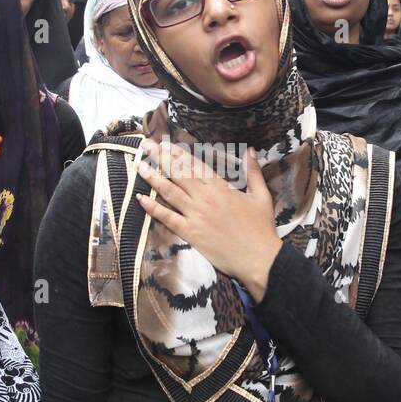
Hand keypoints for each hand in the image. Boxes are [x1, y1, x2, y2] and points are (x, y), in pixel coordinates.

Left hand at [133, 139, 281, 301]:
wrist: (258, 258)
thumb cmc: (261, 228)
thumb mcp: (262, 196)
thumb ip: (254, 172)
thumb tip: (252, 151)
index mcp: (221, 188)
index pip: (195, 165)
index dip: (179, 153)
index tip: (166, 143)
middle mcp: (205, 198)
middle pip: (178, 173)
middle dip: (160, 157)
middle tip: (146, 145)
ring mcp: (195, 215)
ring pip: (170, 192)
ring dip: (153, 177)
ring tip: (139, 165)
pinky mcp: (190, 233)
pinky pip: (168, 218)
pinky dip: (153, 208)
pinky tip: (140, 199)